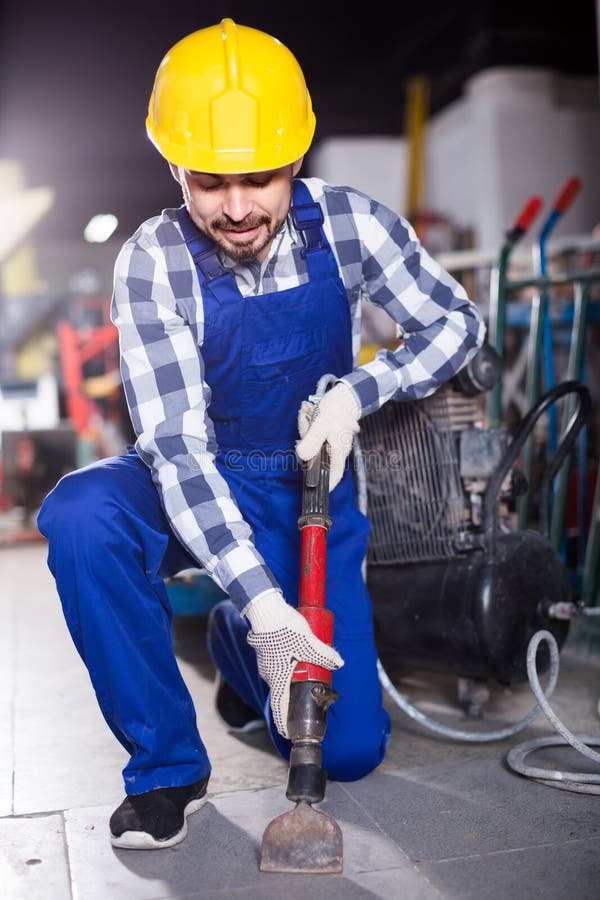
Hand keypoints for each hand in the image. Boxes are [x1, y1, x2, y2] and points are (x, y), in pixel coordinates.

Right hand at [244, 589, 343, 737]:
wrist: (265, 609)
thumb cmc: (284, 629)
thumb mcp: (310, 643)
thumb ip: (325, 654)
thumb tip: (338, 663)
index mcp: (279, 678)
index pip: (281, 708)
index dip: (284, 723)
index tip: (288, 734)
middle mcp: (270, 674)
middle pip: (283, 692)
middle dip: (294, 699)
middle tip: (307, 703)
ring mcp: (266, 663)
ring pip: (281, 677)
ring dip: (293, 681)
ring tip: (307, 678)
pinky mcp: (267, 651)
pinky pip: (278, 666)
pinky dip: (288, 668)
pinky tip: (298, 658)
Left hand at [296, 382, 359, 490]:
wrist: (344, 396)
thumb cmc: (335, 410)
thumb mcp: (321, 424)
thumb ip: (312, 441)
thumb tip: (302, 456)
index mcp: (338, 452)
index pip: (334, 477)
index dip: (325, 486)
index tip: (313, 489)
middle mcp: (337, 452)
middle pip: (317, 460)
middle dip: (306, 445)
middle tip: (306, 424)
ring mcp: (332, 445)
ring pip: (314, 448)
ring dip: (307, 431)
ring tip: (308, 415)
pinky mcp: (328, 438)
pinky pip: (314, 439)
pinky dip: (309, 429)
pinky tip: (309, 416)